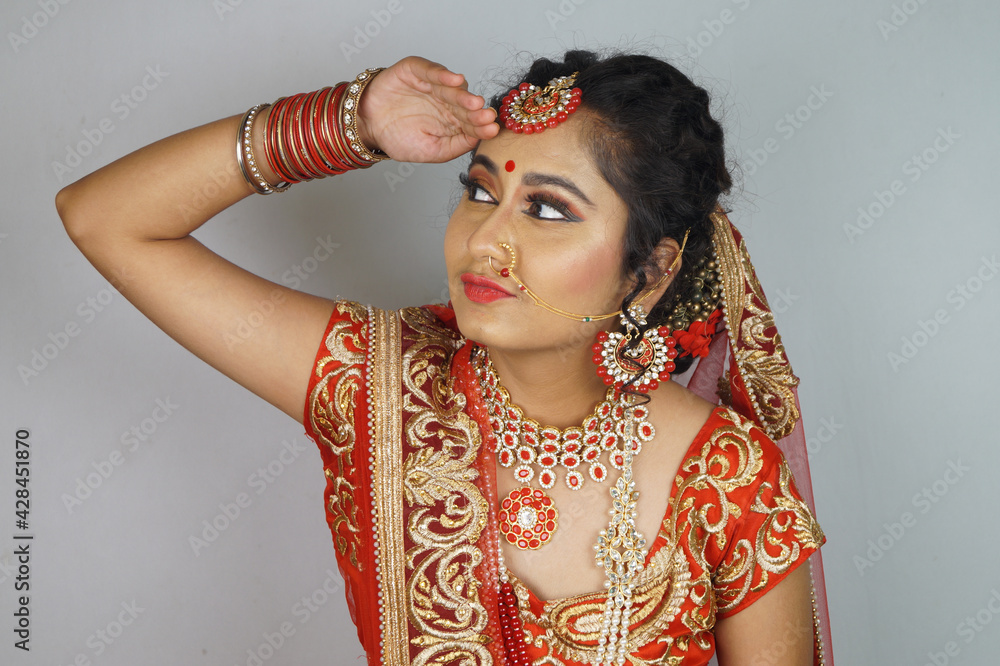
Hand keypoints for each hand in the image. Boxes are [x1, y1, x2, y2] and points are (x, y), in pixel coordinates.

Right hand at [357, 56, 498, 163]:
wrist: (368, 127)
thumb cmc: (398, 139)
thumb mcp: (430, 151)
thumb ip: (454, 146)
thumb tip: (477, 140)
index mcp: (452, 121)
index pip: (472, 123)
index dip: (482, 127)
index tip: (492, 130)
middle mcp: (446, 101)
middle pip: (465, 105)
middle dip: (476, 112)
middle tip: (486, 116)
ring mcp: (432, 85)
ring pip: (451, 88)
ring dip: (463, 95)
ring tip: (474, 103)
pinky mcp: (416, 71)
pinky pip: (430, 70)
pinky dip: (442, 74)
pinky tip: (454, 80)